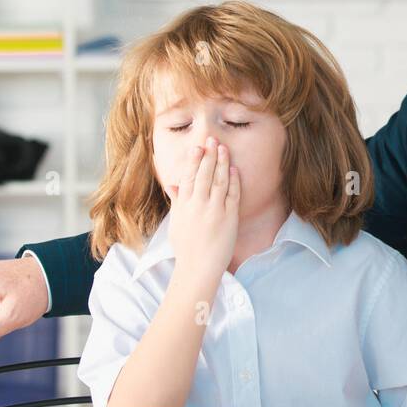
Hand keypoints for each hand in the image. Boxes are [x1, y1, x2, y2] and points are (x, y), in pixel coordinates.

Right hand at [165, 137, 239, 284]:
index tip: (197, 147)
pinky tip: (234, 169)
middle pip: (204, 174)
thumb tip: (172, 184)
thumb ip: (177, 201)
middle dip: (208, 155)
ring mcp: (214, 210)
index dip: (193, 161)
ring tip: (223, 148)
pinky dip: (233, 181)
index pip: (188, 177)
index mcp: (184, 205)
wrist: (198, 267)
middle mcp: (198, 205)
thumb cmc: (186, 247)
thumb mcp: (176, 222)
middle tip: (212, 139)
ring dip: (221, 163)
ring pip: (219, 181)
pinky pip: (232, 194)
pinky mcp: (228, 217)